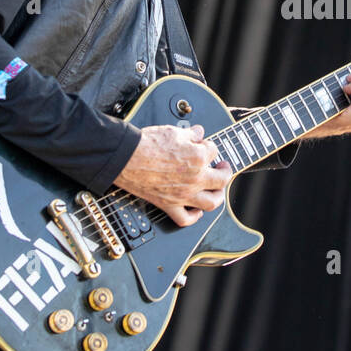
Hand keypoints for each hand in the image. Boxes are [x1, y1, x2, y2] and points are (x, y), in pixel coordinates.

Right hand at [113, 123, 230, 226]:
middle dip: (225, 171)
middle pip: (222, 179)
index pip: (213, 150)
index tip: (202, 145)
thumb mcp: (173, 131)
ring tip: (216, 190)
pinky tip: (196, 211)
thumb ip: (190, 134)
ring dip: (218, 197)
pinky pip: (185, 219)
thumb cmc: (146, 144)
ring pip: (211, 203)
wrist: (125, 158)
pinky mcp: (169, 205)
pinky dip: (193, 217)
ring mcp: (183, 194)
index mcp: (198, 157)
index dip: (208, 146)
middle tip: (222, 167)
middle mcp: (195, 178)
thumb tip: (198, 133)